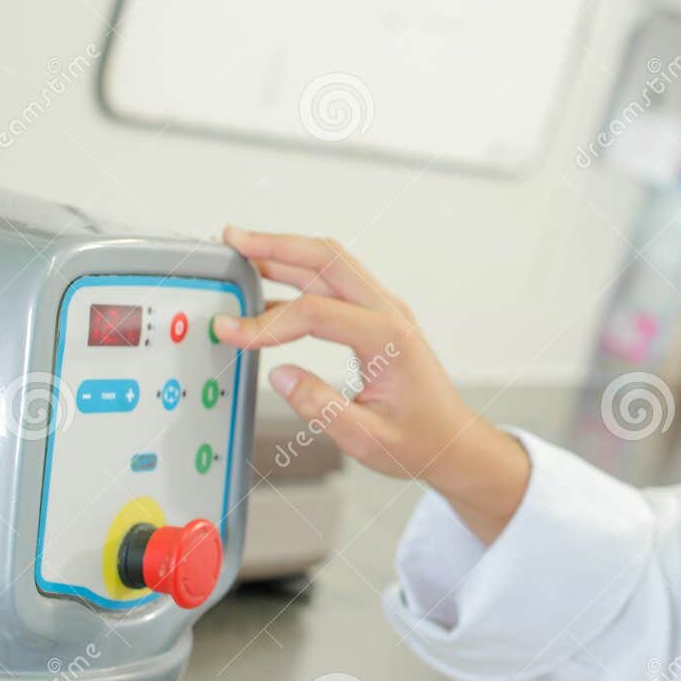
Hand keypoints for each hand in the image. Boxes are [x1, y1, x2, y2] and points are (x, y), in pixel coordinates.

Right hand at [212, 227, 528, 542]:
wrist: (452, 440)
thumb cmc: (419, 440)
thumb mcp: (366, 438)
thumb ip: (320, 407)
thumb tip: (280, 375)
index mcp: (390, 339)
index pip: (316, 313)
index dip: (266, 321)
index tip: (228, 330)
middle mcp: (391, 314)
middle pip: (328, 260)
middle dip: (276, 245)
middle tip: (233, 240)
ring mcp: (386, 311)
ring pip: (332, 265)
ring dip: (287, 252)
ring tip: (243, 250)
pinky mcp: (378, 317)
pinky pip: (336, 285)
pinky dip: (300, 275)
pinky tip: (269, 288)